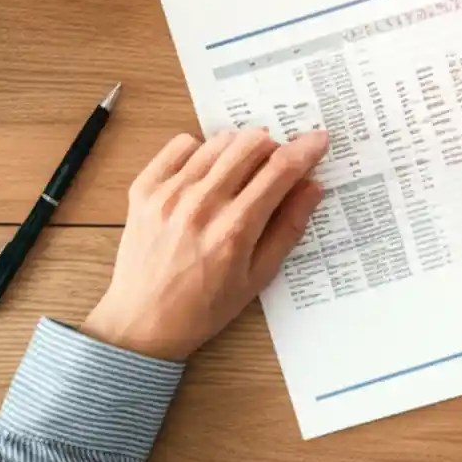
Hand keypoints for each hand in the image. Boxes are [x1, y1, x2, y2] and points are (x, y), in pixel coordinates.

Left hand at [81, 129, 328, 359]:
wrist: (142, 322)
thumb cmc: (205, 307)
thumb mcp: (258, 277)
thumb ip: (288, 228)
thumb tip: (312, 186)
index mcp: (234, 230)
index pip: (280, 170)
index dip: (305, 149)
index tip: (319, 140)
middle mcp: (201, 205)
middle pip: (251, 144)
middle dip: (274, 147)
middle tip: (275, 166)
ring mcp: (169, 193)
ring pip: (220, 141)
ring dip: (240, 148)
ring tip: (241, 173)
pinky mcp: (145, 188)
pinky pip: (181, 145)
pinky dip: (201, 150)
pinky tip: (205, 173)